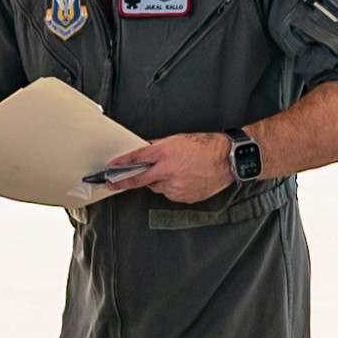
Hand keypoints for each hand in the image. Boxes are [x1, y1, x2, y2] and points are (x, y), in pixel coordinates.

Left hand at [90, 131, 235, 203]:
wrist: (228, 160)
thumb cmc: (205, 146)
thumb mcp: (177, 140)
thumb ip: (157, 148)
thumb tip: (143, 153)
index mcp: (165, 154)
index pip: (136, 160)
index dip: (120, 166)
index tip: (109, 170)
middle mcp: (168, 171)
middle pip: (140, 180)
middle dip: (126, 181)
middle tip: (113, 183)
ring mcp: (176, 187)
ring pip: (157, 187)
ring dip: (159, 181)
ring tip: (176, 171)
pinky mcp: (184, 197)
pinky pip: (170, 193)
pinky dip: (172, 187)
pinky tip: (185, 178)